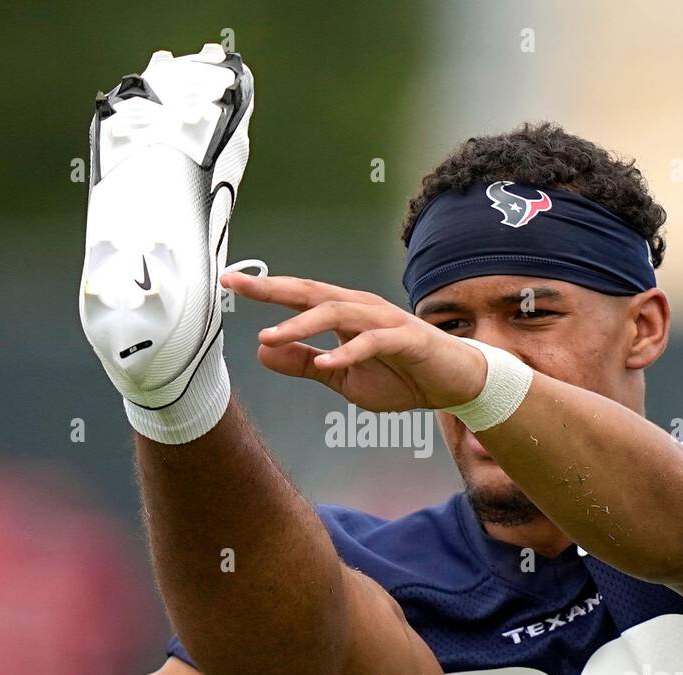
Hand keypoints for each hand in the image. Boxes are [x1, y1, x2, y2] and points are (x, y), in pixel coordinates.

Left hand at [222, 273, 486, 412]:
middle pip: (311, 292)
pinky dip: (350, 352)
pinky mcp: (406, 339)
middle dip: (273, 289)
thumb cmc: (401, 374)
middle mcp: (360, 308)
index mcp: (344, 313)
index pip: (298, 296)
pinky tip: (330, 361)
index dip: (264, 289)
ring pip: (337, 313)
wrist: (452, 384)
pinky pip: (373, 342)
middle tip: (239, 286)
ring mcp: (384, 321)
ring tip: (272, 335)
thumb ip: (306, 363)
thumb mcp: (342, 377)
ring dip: (302, 324)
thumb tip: (263, 352)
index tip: (229, 282)